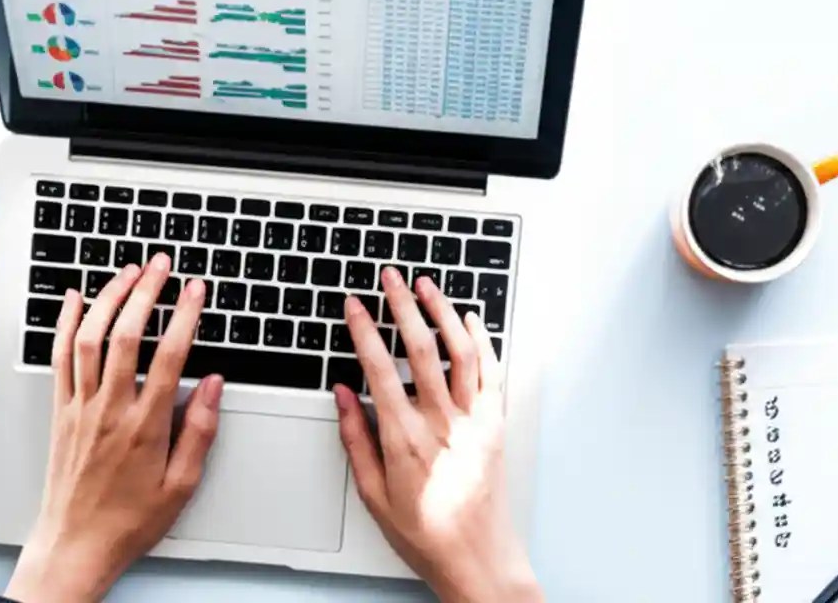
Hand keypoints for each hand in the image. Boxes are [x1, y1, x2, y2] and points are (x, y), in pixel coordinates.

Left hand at [5, 254, 222, 602]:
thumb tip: (211, 384)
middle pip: (126, 334)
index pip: (169, 355)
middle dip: (145, 291)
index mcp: (145, 426)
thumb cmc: (130, 520)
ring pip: (90, 338)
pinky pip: (60, 357)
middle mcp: (109, 409)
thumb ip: (200, 430)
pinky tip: (75, 300)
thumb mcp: (182, 484)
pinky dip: (66, 323)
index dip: (184, 315)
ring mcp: (81, 407)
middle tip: (161, 265)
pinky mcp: (60, 410)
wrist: (76, 544)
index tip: (195, 290)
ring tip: (126, 272)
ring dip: (108, 298)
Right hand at [335, 269, 541, 602]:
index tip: (353, 305)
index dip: (363, 330)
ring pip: (460, 351)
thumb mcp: (372, 494)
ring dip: (442, 312)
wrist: (477, 559)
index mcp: (404, 438)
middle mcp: (441, 423)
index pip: (379, 368)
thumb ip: (356, 439)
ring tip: (427, 286)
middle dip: (401, 305)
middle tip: (389, 277)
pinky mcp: (495, 425)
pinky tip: (471, 320)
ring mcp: (473, 421)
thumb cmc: (425, 533)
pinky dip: (482, 341)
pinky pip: (492, 372)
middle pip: (421, 348)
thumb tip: (342, 394)